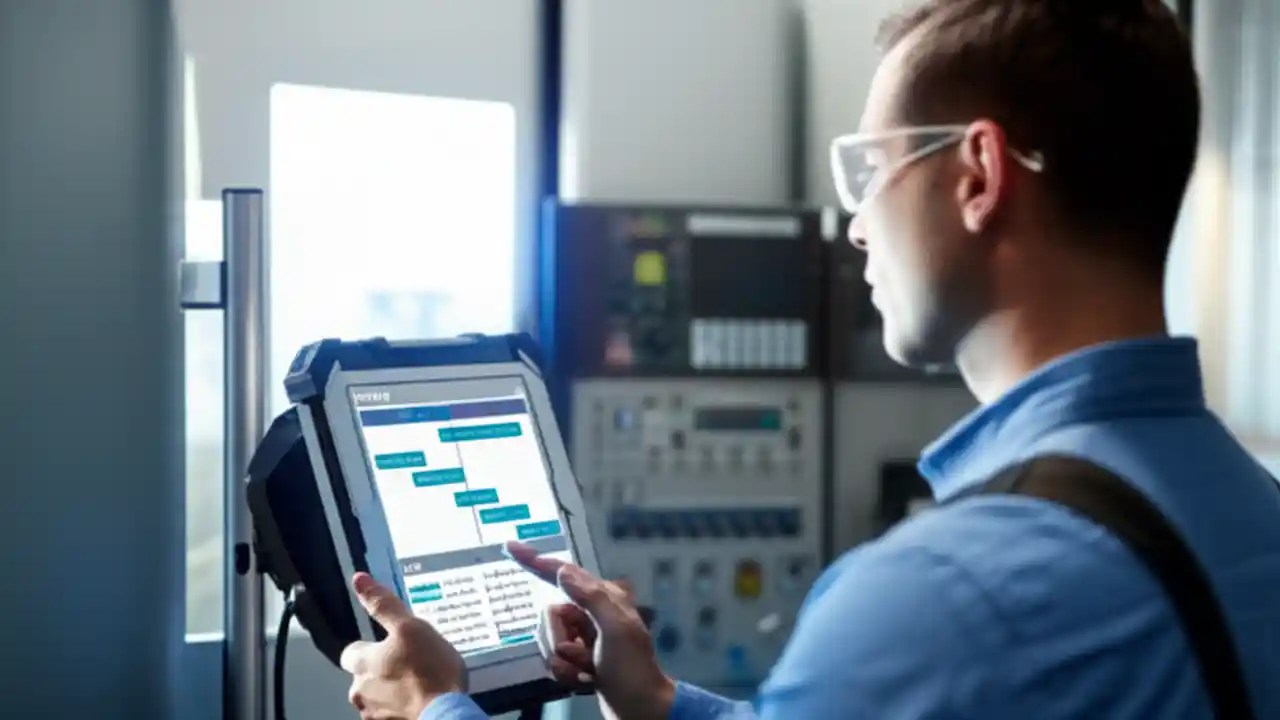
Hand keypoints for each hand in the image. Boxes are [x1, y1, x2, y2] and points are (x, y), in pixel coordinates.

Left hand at [339, 573, 466, 719]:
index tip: (389, 646)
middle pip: (363, 677)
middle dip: (381, 672)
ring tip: (421, 683)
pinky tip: (423, 700)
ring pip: (377, 697)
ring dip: (392, 691)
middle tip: (411, 664)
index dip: (369, 648)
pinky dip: (403, 708)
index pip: (350, 653)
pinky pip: (392, 714)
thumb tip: (359, 580)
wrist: (445, 715)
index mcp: (362, 664)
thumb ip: (383, 605)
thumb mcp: (411, 627)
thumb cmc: (430, 671)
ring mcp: (374, 715)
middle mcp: (360, 692)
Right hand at [506, 541, 675, 719]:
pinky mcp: (577, 658)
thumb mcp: (616, 630)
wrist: (639, 710)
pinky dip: (566, 675)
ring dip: (564, 663)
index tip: (509, 547)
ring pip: (548, 641)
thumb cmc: (633, 669)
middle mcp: (590, 612)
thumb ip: (591, 598)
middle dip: (560, 643)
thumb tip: (563, 570)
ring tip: (589, 672)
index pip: (562, 574)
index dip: (534, 560)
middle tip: (585, 656)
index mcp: (603, 598)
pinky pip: (552, 661)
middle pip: (549, 615)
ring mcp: (582, 636)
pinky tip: (586, 681)